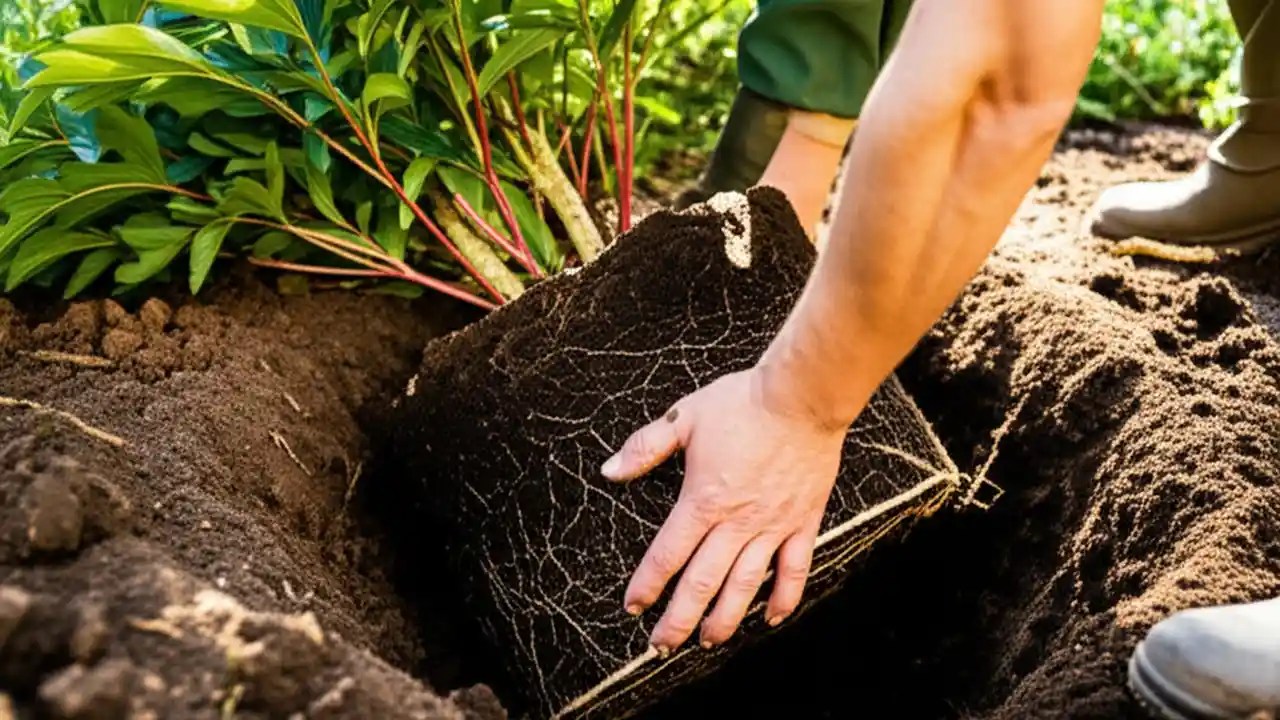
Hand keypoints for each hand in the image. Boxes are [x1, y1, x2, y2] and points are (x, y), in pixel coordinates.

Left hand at [600, 366, 847, 652]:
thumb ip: (645, 447)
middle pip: (702, 582)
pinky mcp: (803, 522)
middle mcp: (737, 522)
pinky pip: (794, 569)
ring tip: (708, 642)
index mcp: (703, 500)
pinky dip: (783, 598)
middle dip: (679, 618)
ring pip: (745, 585)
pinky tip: (770, 618)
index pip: (667, 554)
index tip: (633, 607)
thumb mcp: (684, 418)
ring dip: (724, 619)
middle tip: (662, 645)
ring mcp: (773, 525)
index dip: (648, 584)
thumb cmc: (743, 403)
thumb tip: (610, 470)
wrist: (803, 396)